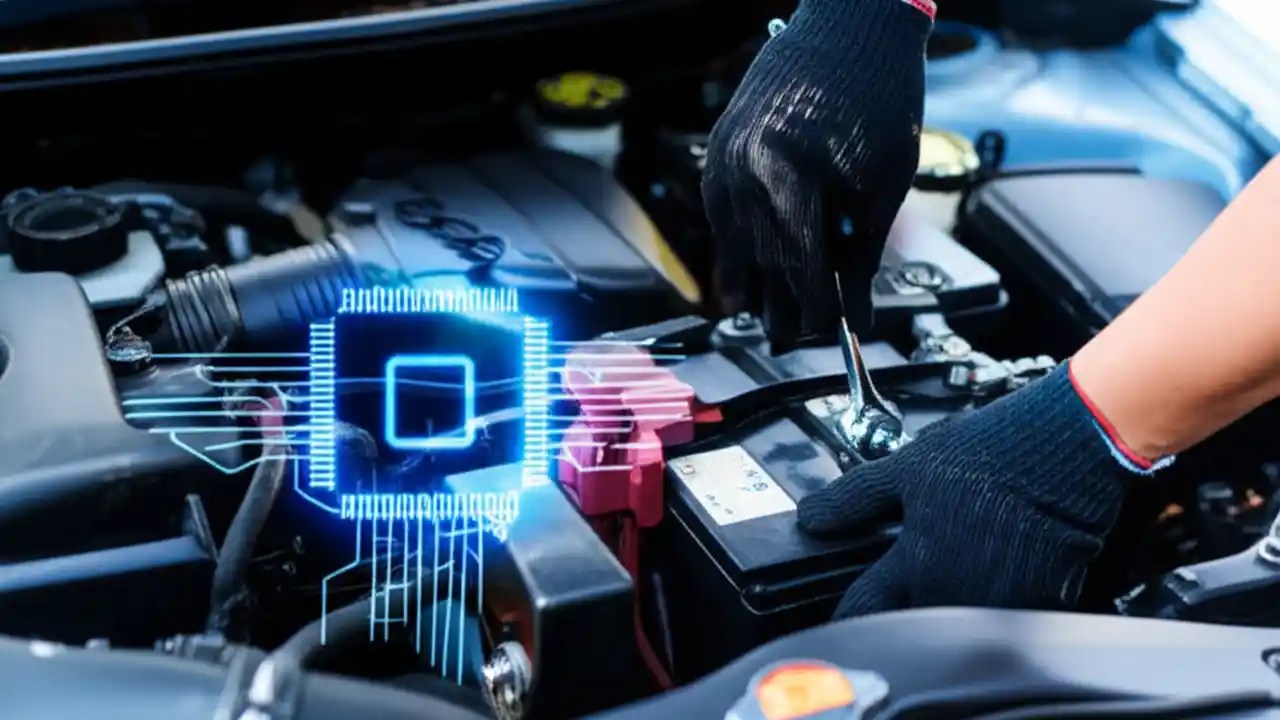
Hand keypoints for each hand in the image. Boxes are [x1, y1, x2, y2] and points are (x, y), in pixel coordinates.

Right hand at [702, 0, 933, 351]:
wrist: (850, 24)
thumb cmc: (879, 94)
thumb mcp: (884, 181)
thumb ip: (862, 249)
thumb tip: (853, 305)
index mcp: (787, 176)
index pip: (798, 266)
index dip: (817, 307)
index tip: (831, 331)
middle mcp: (743, 170)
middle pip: (759, 262)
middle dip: (782, 302)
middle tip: (798, 333)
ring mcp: (723, 158)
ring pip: (732, 242)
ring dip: (755, 278)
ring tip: (772, 309)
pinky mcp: (718, 148)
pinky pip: (722, 212)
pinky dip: (738, 240)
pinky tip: (752, 262)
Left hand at [797, 365, 1134, 617]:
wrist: (1070, 446)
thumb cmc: (995, 451)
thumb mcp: (908, 466)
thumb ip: (855, 499)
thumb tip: (812, 515)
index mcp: (917, 563)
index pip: (865, 605)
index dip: (849, 606)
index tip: (846, 604)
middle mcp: (956, 592)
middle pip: (911, 617)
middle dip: (901, 601)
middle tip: (905, 570)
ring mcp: (1000, 601)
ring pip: (956, 616)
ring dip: (945, 598)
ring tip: (957, 556)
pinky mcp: (1040, 599)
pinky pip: (1005, 612)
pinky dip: (993, 594)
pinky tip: (994, 559)